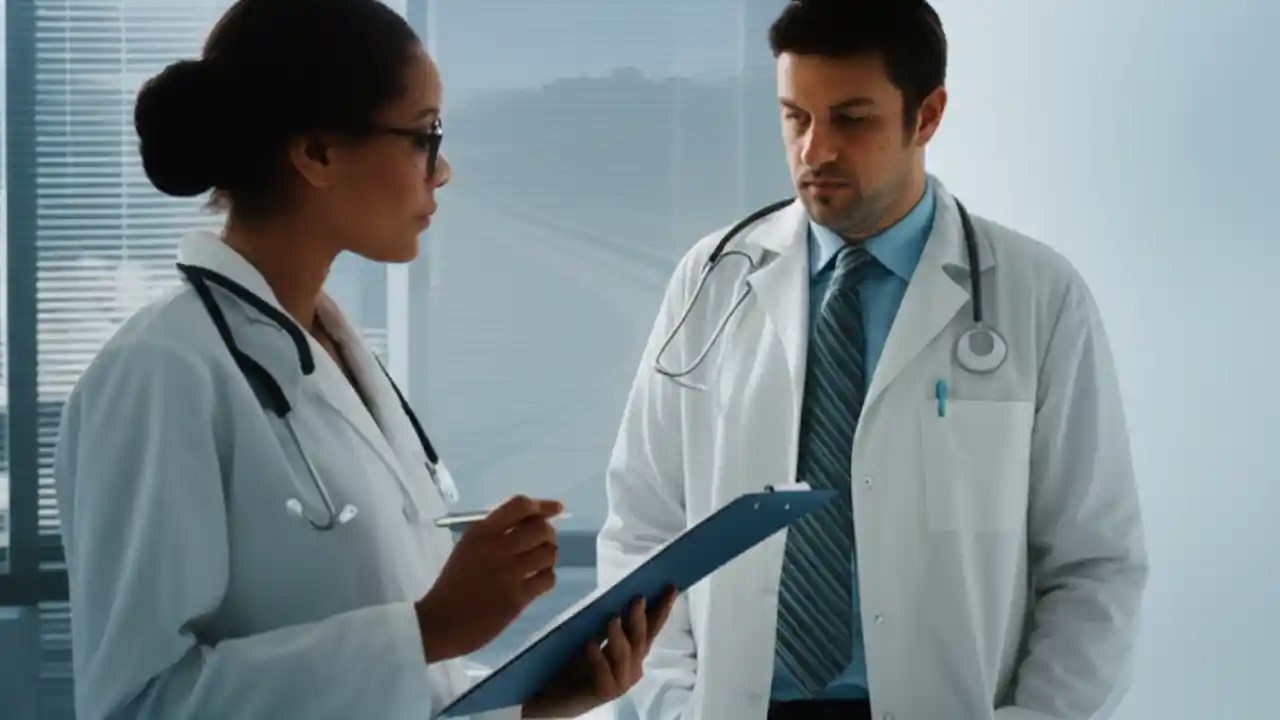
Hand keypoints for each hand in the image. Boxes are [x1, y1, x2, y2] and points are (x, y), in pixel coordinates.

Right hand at [415, 495, 561, 661]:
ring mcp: (508, 573)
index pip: (520, 505)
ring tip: (540, 563)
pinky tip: (538, 582)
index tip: (556, 508)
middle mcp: (497, 548)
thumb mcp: (467, 548)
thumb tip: (528, 524)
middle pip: (540, 528)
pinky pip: (547, 579)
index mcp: (482, 533)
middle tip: (543, 543)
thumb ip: (494, 534)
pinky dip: (547, 577)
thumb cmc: (453, 584)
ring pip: (548, 553)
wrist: (440, 622)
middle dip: (548, 534)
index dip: (543, 505)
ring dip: (549, 556)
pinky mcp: (516, 598)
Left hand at [521, 586, 678, 718]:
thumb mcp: (595, 638)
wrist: (555, 697)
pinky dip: (597, 655)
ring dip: (619, 636)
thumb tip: (621, 599)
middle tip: (637, 598)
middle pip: (642, 641)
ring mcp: (621, 682)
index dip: (662, 609)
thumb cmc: (576, 666)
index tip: (671, 587)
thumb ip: (610, 625)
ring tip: (612, 618)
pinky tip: (589, 643)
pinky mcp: (604, 692)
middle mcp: (632, 668)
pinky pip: (603, 671)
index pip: (652, 629)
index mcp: (633, 655)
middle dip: (641, 619)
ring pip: (626, 655)